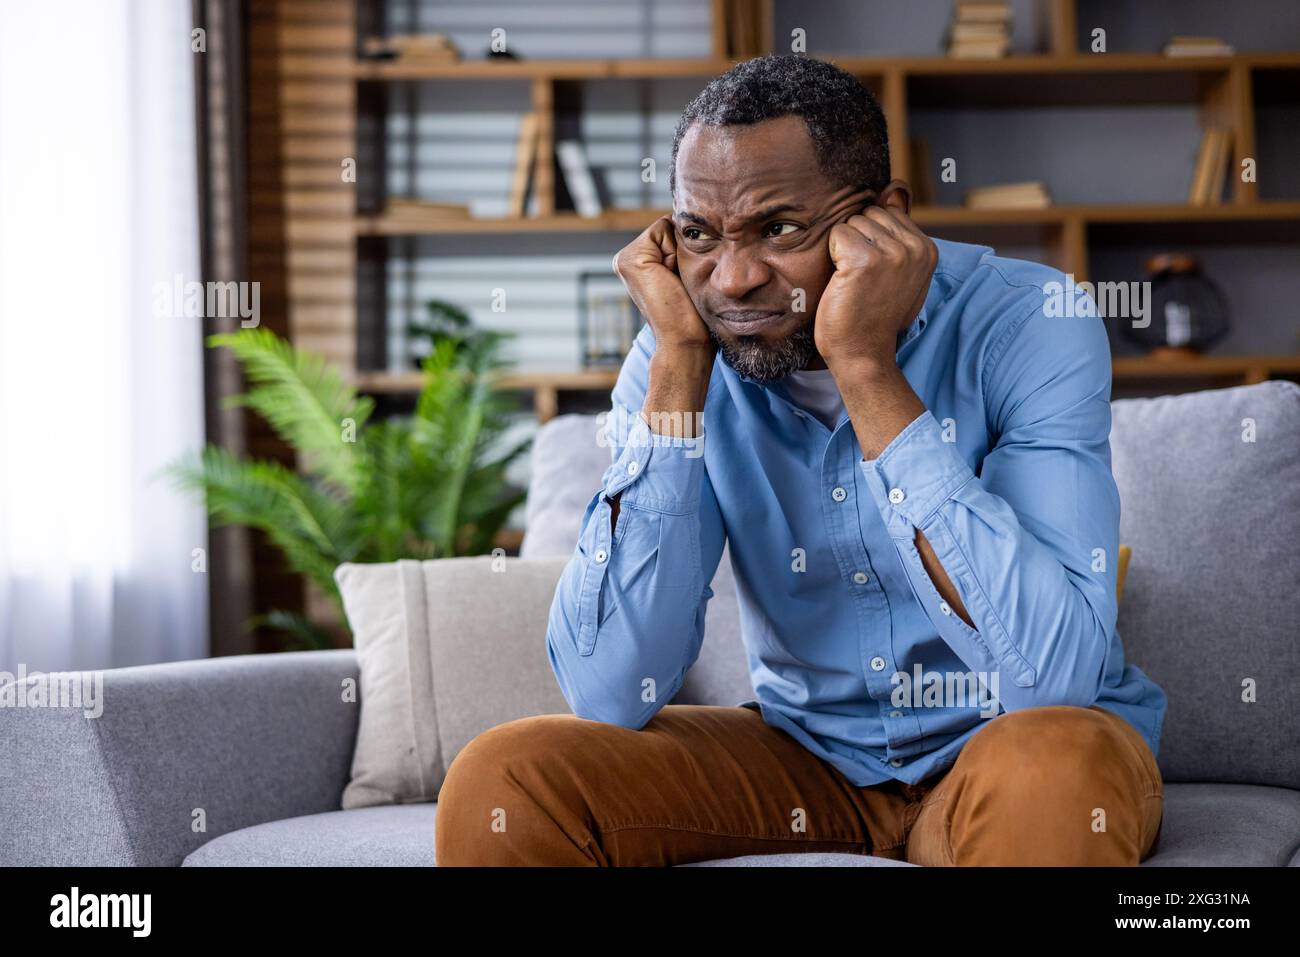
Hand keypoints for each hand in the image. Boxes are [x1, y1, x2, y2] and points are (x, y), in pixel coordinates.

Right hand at [613, 216, 713, 354]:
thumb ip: (680, 248)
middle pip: (668, 227)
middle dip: (682, 249)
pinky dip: (675, 251)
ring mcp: (624, 259)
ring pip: (667, 227)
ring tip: (674, 282)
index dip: (686, 250)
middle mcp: (626, 259)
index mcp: (637, 262)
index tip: (682, 280)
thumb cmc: (693, 314)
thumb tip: (691, 222)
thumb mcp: (685, 274)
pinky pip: (663, 229)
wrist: (684, 340)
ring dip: (680, 252)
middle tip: (678, 283)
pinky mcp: (629, 260)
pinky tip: (669, 277)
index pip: (670, 232)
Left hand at [814, 206, 937, 369]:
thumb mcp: (898, 272)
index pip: (886, 213)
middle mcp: (915, 247)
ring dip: (843, 251)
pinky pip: (837, 234)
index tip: (873, 273)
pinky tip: (843, 281)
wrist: (863, 353)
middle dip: (856, 242)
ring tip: (853, 281)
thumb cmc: (873, 315)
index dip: (870, 240)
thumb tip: (895, 186)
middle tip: (860, 279)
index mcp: (926, 248)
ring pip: (851, 223)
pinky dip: (832, 256)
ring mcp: (892, 252)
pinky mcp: (865, 259)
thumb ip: (899, 232)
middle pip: (868, 215)